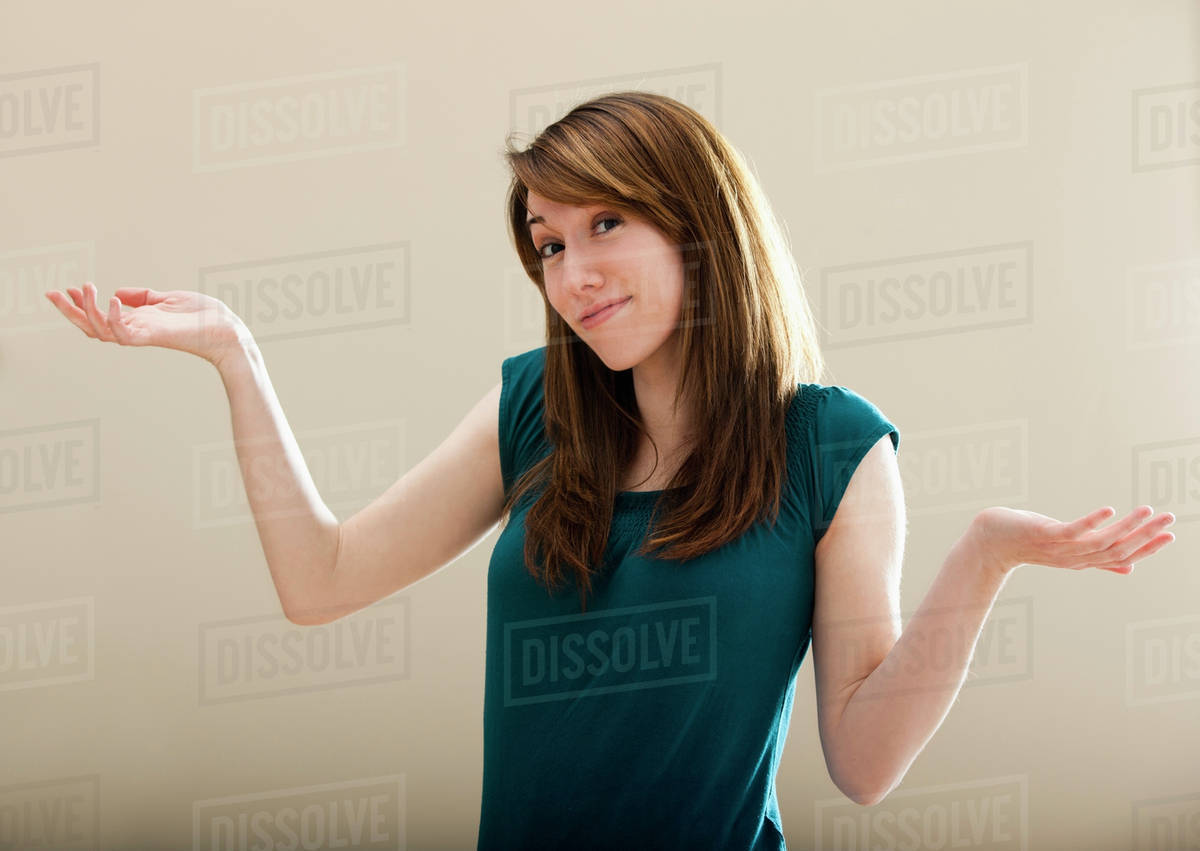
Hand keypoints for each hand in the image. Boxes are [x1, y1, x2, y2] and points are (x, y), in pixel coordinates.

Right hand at [44, 282, 248, 365]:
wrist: (227, 329)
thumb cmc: (203, 315)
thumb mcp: (167, 299)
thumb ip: (142, 297)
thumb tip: (118, 293)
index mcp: (138, 321)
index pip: (100, 316)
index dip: (80, 304)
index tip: (66, 288)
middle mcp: (136, 330)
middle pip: (91, 326)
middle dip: (70, 311)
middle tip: (51, 293)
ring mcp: (143, 335)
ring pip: (101, 330)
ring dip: (87, 310)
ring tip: (83, 288)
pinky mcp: (154, 336)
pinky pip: (125, 333)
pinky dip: (112, 318)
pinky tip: (109, 299)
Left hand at [969, 505, 1175, 576]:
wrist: (990, 542)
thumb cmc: (1030, 543)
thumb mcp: (1069, 551)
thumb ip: (1099, 559)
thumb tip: (1130, 568)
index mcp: (1083, 561)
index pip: (1122, 556)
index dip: (1147, 547)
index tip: (1171, 534)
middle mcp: (1074, 558)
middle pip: (1117, 549)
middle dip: (1146, 535)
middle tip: (1170, 519)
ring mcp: (1060, 548)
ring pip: (1100, 541)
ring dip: (1126, 526)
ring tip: (1147, 510)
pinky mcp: (1044, 534)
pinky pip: (1072, 531)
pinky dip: (1091, 522)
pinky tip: (1109, 509)